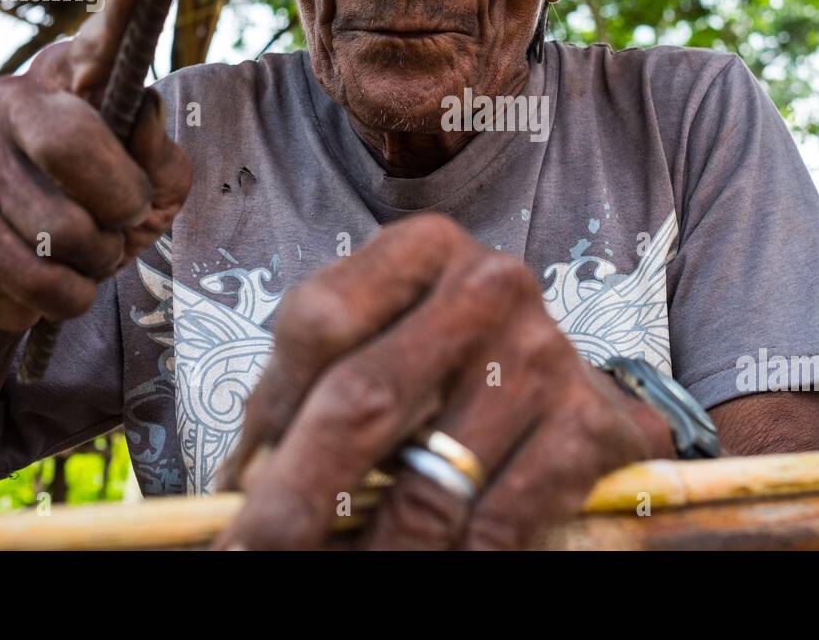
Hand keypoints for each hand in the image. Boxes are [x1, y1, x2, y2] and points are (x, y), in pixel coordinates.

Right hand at [0, 0, 191, 332]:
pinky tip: (64, 280)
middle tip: (128, 217)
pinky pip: (29, 273)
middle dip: (119, 200)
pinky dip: (67, 292)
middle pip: (72, 144)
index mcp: (75, 79)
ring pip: (59, 224)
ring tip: (96, 252)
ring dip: (98, 257)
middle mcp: (16, 100)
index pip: (100, 43)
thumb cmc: (107, 207)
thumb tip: (142, 112)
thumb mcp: (156, 184)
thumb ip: (161, 155)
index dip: (122, 18)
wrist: (31, 270)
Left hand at [215, 213, 675, 549]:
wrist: (563, 379)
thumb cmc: (445, 359)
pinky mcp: (585, 427)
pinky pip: (496, 525)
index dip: (267, 412)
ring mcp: (542, 356)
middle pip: (363, 399)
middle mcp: (489, 287)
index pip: (320, 323)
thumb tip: (238, 483)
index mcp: (423, 248)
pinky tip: (419, 566)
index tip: (233, 481)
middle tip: (248, 551)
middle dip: (293, 498)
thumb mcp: (378, 341)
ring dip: (369, 551)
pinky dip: (449, 562)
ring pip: (427, 485)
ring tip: (336, 569)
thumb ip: (311, 389)